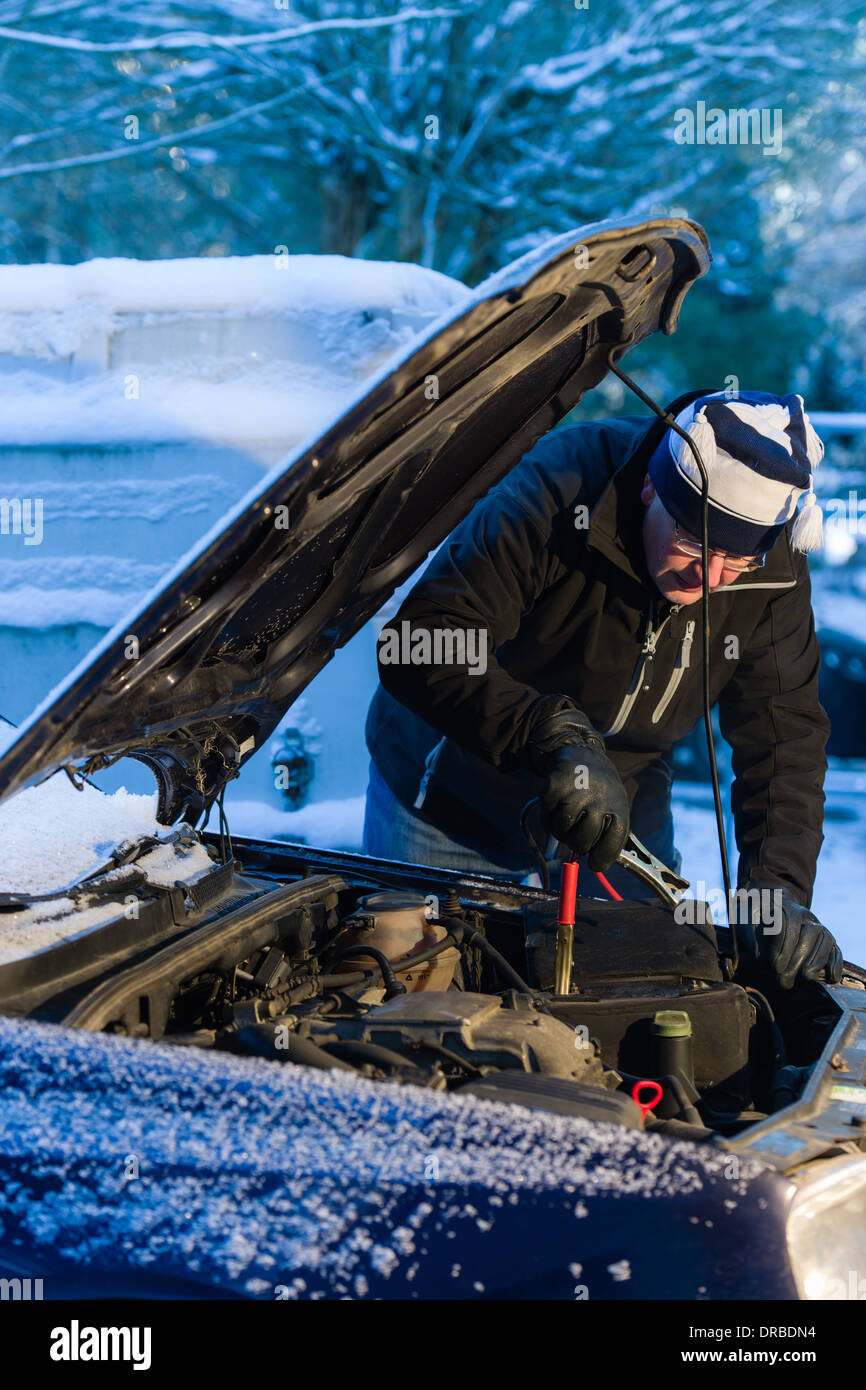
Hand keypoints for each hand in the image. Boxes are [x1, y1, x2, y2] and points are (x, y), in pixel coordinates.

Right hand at [524, 700, 628, 870]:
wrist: (580, 752)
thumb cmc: (599, 787)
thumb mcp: (613, 803)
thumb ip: (608, 831)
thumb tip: (597, 863)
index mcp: (618, 806)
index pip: (612, 843)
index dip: (602, 859)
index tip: (594, 865)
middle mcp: (599, 799)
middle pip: (583, 841)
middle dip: (578, 845)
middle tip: (577, 839)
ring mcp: (575, 793)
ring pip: (562, 832)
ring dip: (561, 832)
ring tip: (568, 819)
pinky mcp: (554, 787)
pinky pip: (546, 819)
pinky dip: (548, 819)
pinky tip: (557, 807)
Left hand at [739, 884, 842, 989]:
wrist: (771, 912)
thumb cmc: (757, 922)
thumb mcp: (748, 923)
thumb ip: (752, 935)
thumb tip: (761, 956)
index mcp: (785, 908)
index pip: (790, 924)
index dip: (783, 947)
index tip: (774, 966)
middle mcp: (806, 916)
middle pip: (810, 933)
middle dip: (798, 958)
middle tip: (785, 979)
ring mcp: (819, 927)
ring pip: (825, 940)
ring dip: (816, 961)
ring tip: (805, 978)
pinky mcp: (828, 941)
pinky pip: (836, 950)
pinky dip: (835, 963)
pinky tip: (830, 977)